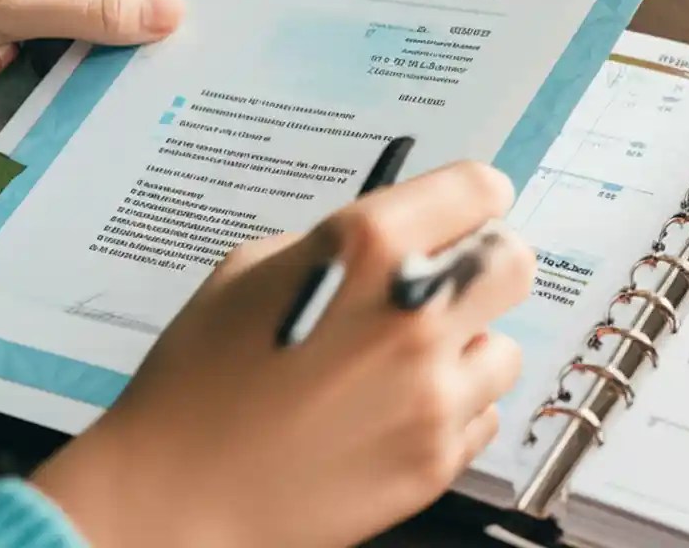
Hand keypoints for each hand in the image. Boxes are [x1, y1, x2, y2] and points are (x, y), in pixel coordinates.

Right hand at [31, 162, 535, 547]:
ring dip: (466, 349)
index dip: (475, 197)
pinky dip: (452, 410)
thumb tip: (385, 245)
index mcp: (366, 248)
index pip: (477, 191)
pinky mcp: (437, 458)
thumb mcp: (246, 274)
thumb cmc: (195, 384)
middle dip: (486, 267)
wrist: (175, 497)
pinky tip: (396, 414)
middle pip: (513, 263)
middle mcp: (413, 313)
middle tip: (449, 284)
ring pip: (502, 348)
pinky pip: (481, 414)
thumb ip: (332, 246)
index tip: (473, 208)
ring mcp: (433, 393)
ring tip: (406, 366)